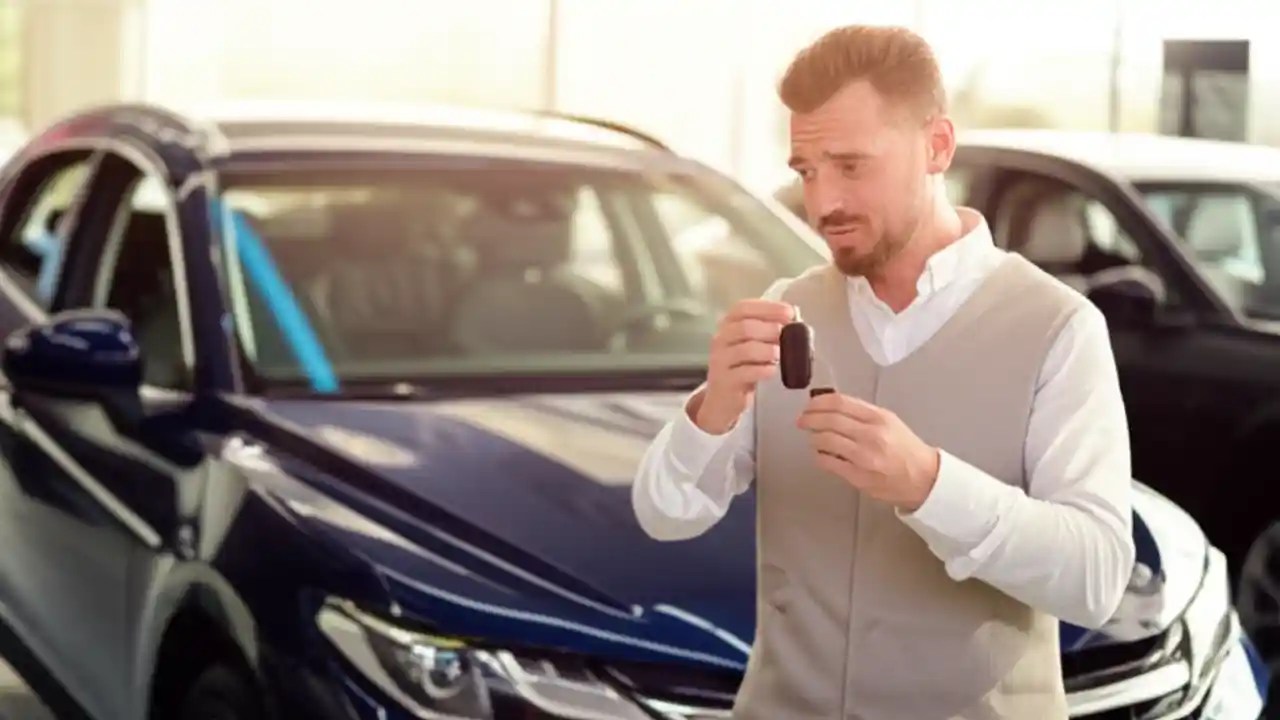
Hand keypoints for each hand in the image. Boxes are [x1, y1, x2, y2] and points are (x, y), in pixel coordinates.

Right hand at [693, 299, 795, 433]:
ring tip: (781, 354)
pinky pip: (747, 372)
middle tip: (787, 335)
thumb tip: (796, 318)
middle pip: (745, 327)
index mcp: (727, 325)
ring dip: (769, 350)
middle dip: (771, 329)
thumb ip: (770, 329)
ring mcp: (720, 361)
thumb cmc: (743, 366)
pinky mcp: (725, 381)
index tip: (790, 313)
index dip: (768, 308)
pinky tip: (772, 370)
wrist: (723, 399)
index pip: (743, 308)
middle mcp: (720, 339)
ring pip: (746, 349)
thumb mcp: (753, 344)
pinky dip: (764, 370)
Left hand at [797, 392, 939, 511]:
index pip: (840, 403)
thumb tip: (831, 407)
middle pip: (829, 420)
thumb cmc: (905, 449)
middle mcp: (871, 435)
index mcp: (878, 418)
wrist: (923, 478)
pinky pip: (828, 462)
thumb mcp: (889, 421)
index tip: (810, 405)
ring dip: (814, 438)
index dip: (818, 402)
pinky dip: (819, 456)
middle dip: (809, 418)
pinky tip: (821, 454)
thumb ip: (861, 413)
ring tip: (814, 438)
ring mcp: (863, 456)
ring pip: (825, 440)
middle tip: (802, 420)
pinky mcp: (858, 476)